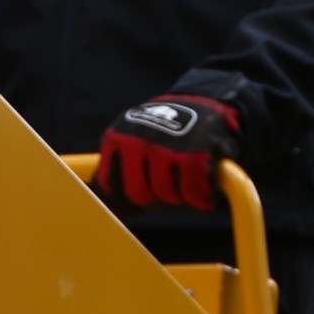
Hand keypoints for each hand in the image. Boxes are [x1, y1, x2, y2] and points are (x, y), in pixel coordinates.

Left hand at [95, 94, 239, 212]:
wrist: (206, 103)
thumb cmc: (165, 138)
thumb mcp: (133, 147)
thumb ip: (118, 176)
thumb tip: (107, 209)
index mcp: (116, 139)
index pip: (109, 186)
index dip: (129, 197)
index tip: (147, 190)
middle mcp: (137, 140)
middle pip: (138, 194)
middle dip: (156, 199)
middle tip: (171, 189)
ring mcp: (166, 144)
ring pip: (166, 194)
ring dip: (181, 197)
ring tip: (188, 182)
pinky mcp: (196, 152)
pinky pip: (194, 193)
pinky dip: (202, 201)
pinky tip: (206, 193)